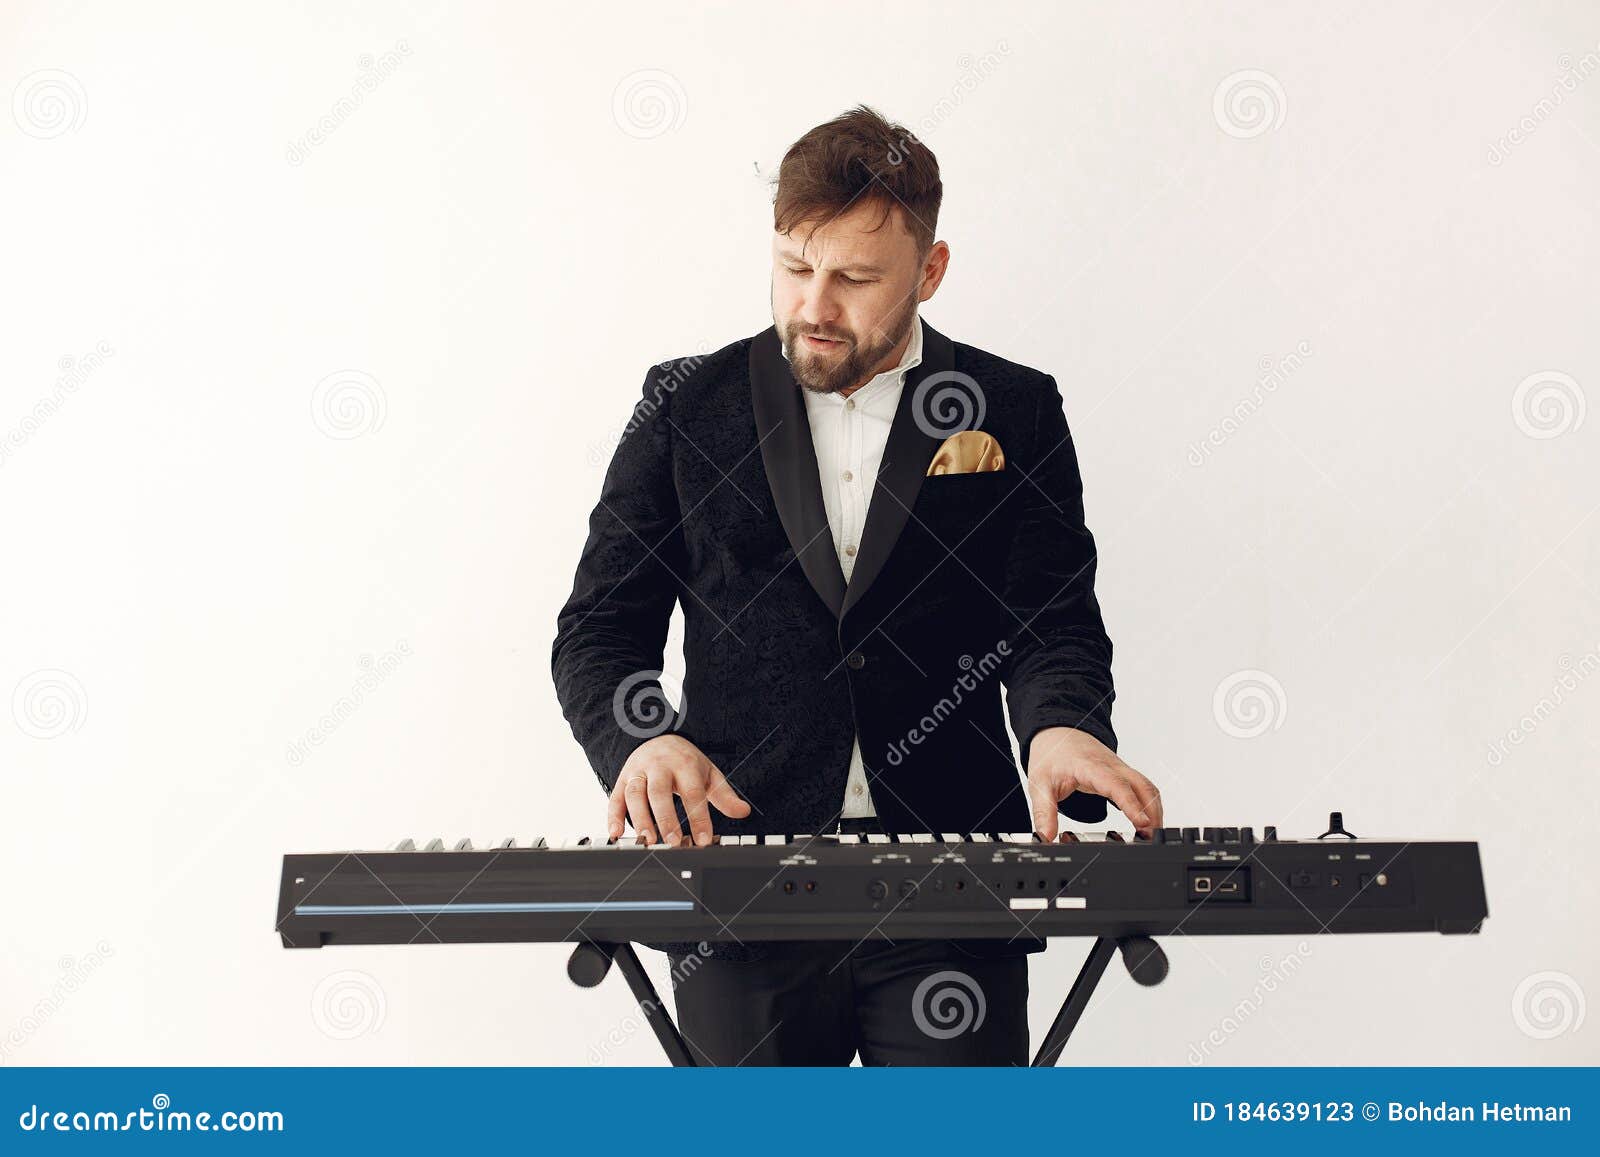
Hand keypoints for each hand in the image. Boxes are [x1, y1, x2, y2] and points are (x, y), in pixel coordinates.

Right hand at [606, 735, 751, 846]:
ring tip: (647, 839)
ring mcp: (638, 772)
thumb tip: (743, 811)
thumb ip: (724, 795)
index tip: (703, 839)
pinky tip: (616, 833)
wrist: (657, 737)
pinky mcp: (622, 779)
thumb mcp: (709, 773)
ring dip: (639, 817)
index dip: (698, 817)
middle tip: (673, 841)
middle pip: (659, 791)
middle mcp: (659, 767)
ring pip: (635, 793)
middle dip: (666, 817)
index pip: (693, 792)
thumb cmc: (685, 762)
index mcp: (685, 764)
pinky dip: (613, 815)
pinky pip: (615, 797)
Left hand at [1026, 726, 1162, 839]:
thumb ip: (1043, 812)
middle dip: (1152, 812)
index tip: (1143, 823)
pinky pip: (1144, 787)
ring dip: (1154, 809)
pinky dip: (1151, 804)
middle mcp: (1111, 766)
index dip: (1131, 805)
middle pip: (1142, 786)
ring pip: (1147, 787)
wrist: (1057, 734)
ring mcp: (1120, 769)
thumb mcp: (1040, 784)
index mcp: (1091, 767)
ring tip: (1152, 835)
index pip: (1116, 785)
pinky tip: (1149, 822)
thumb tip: (1045, 837)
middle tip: (1151, 838)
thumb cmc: (1052, 756)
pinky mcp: (1123, 774)